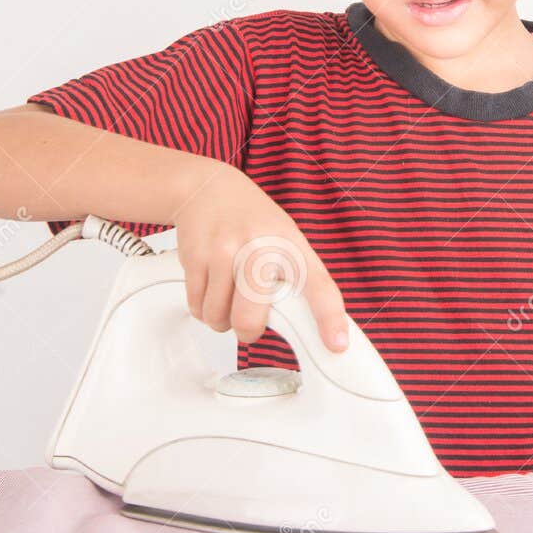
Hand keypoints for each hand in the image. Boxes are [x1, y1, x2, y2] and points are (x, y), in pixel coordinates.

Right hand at [170, 163, 347, 351]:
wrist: (208, 188)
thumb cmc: (252, 219)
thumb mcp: (285, 237)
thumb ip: (294, 277)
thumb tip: (306, 326)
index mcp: (291, 246)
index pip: (318, 285)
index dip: (329, 318)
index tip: (336, 344)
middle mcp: (259, 248)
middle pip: (249, 318)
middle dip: (248, 331)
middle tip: (249, 323)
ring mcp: (225, 252)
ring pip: (218, 317)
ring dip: (221, 319)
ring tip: (228, 297)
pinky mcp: (196, 257)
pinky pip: (198, 307)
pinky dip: (203, 309)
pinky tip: (211, 288)